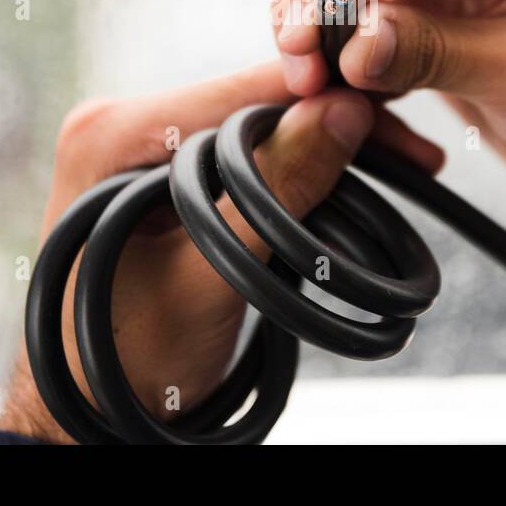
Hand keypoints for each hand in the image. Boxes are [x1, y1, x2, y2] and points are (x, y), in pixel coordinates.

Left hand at [0, 62, 442, 441]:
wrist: (90, 414)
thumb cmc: (126, 359)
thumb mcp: (211, 275)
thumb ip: (273, 191)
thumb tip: (341, 112)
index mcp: (111, 133)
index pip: (238, 91)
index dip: (324, 96)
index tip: (394, 109)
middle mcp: (121, 126)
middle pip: (252, 106)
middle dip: (334, 126)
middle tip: (414, 150)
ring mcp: (142, 151)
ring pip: (257, 132)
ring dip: (325, 149)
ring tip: (402, 163)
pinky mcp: (165, 179)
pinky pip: (244, 160)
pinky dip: (298, 171)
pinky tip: (352, 179)